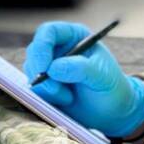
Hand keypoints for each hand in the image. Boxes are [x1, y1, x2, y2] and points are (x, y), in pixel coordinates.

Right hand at [23, 21, 143, 137]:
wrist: (111, 111)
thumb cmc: (111, 87)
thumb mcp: (103, 76)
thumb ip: (81, 69)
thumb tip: (53, 68)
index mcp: (73, 36)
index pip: (49, 32)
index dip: (42, 46)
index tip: (44, 68)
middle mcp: (58, 49)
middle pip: (34, 51)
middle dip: (41, 72)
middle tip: (56, 90)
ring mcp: (49, 67)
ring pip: (32, 72)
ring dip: (47, 88)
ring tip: (69, 97)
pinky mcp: (44, 85)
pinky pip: (34, 89)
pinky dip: (46, 97)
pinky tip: (64, 101)